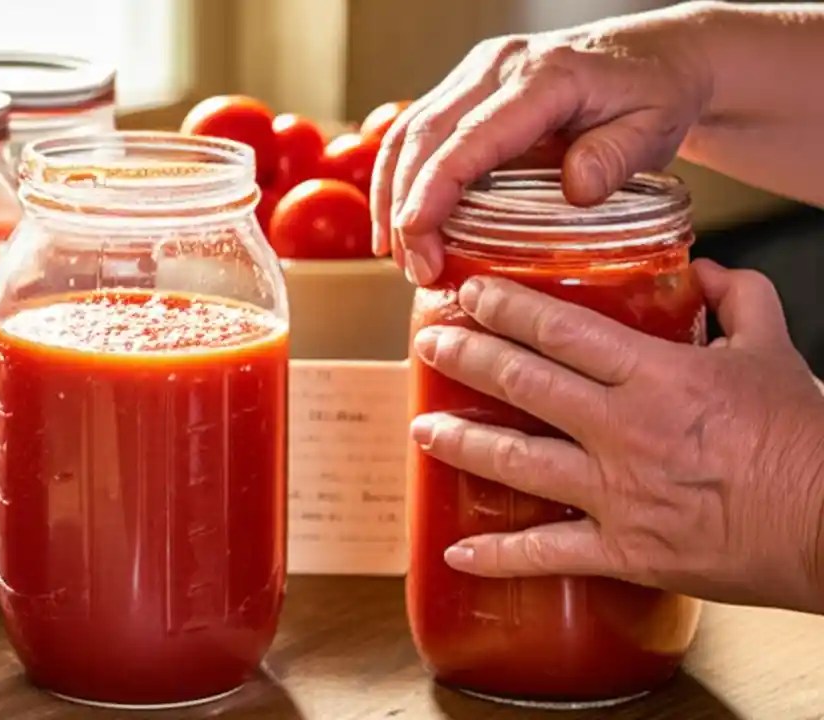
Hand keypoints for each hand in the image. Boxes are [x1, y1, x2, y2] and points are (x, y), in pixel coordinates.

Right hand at [370, 3, 713, 283]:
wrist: (658, 54)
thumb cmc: (657, 93)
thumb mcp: (654, 126)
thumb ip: (616, 156)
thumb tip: (575, 189)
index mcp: (545, 76)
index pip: (470, 137)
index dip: (434, 190)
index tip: (417, 239)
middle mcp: (499, 67)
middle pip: (424, 135)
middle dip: (404, 206)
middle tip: (415, 268)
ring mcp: (477, 73)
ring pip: (408, 131)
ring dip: (391, 194)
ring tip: (395, 253)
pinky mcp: (467, 87)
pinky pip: (416, 129)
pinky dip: (399, 178)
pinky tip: (397, 221)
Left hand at [408, 259, 823, 613]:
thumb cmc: (808, 442)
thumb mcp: (775, 351)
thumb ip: (738, 300)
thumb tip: (704, 268)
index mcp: (658, 375)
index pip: (561, 330)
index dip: (505, 309)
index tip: (468, 294)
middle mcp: (626, 429)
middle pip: (524, 384)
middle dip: (466, 359)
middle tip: (428, 344)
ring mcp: (620, 492)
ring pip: (518, 462)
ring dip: (462, 442)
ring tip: (421, 429)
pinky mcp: (626, 550)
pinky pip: (549, 553)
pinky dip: (499, 555)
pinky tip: (457, 550)